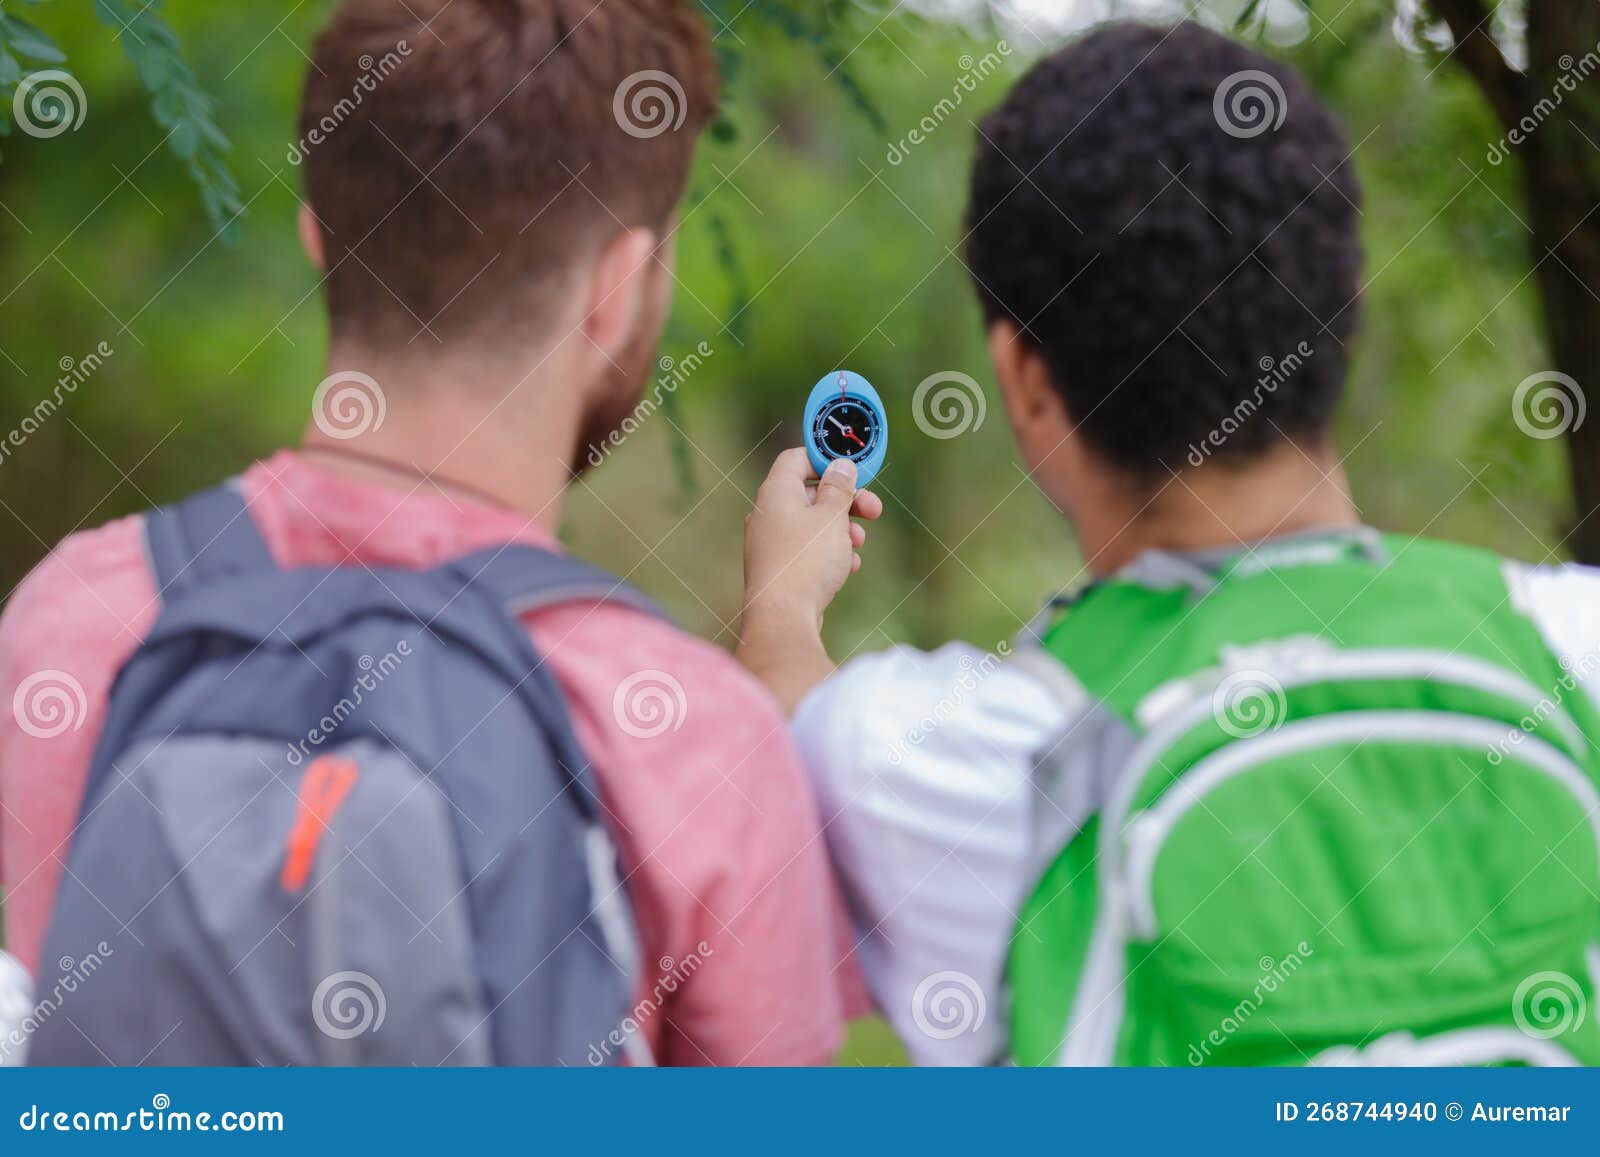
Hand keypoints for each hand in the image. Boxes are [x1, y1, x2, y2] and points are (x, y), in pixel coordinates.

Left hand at [736, 449, 882, 711]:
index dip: (826, 458)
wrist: (783, 617)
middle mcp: (768, 515)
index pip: (797, 458)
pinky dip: (830, 552)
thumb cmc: (806, 561)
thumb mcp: (831, 517)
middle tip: (873, 509)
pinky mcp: (779, 569)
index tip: (853, 468)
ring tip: (859, 542)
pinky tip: (847, 566)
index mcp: (775, 493)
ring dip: (842, 529)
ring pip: (812, 524)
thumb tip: (840, 466)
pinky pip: (808, 550)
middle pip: (810, 493)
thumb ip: (839, 488)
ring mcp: (771, 543)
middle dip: (846, 500)